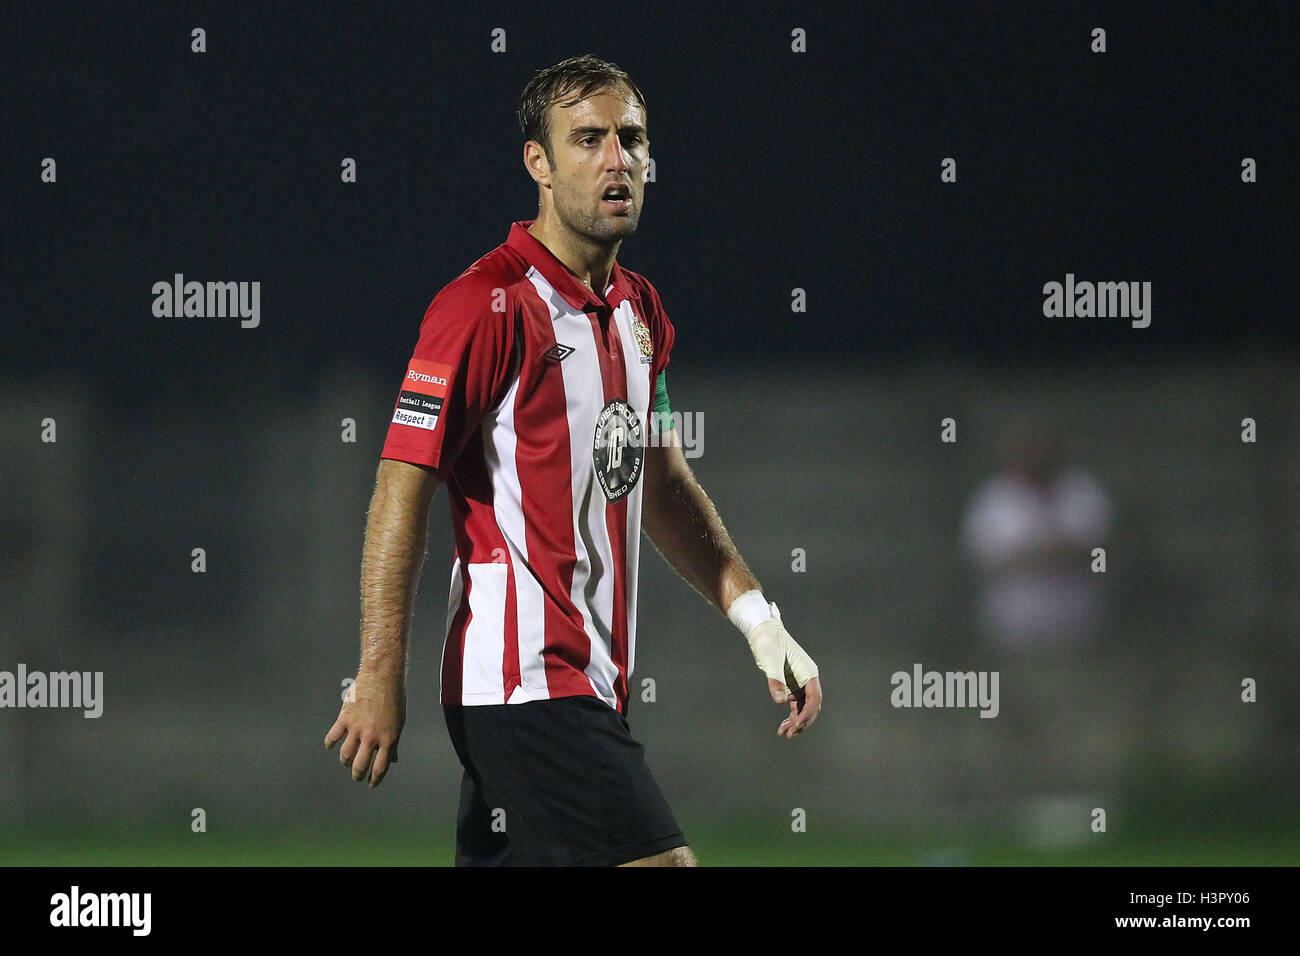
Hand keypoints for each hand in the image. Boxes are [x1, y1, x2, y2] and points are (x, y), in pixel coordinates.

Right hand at [324, 670, 405, 786]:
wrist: (382, 676)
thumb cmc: (394, 698)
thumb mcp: (399, 721)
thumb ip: (394, 742)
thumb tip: (393, 759)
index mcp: (388, 738)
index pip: (380, 767)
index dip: (375, 779)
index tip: (371, 783)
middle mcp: (372, 736)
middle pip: (360, 765)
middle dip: (357, 774)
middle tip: (356, 776)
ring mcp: (357, 728)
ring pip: (345, 754)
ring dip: (345, 761)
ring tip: (346, 761)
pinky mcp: (345, 718)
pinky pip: (333, 736)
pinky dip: (330, 743)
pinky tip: (330, 746)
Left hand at [745, 602, 821, 738]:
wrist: (763, 631)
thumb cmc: (769, 643)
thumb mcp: (771, 661)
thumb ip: (776, 681)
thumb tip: (780, 701)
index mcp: (808, 672)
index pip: (814, 698)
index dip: (807, 714)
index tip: (797, 725)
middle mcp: (808, 678)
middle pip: (812, 706)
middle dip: (802, 721)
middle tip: (789, 734)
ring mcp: (801, 682)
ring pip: (803, 707)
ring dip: (796, 721)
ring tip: (783, 733)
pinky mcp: (792, 684)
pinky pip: (796, 704)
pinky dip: (791, 715)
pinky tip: (783, 724)